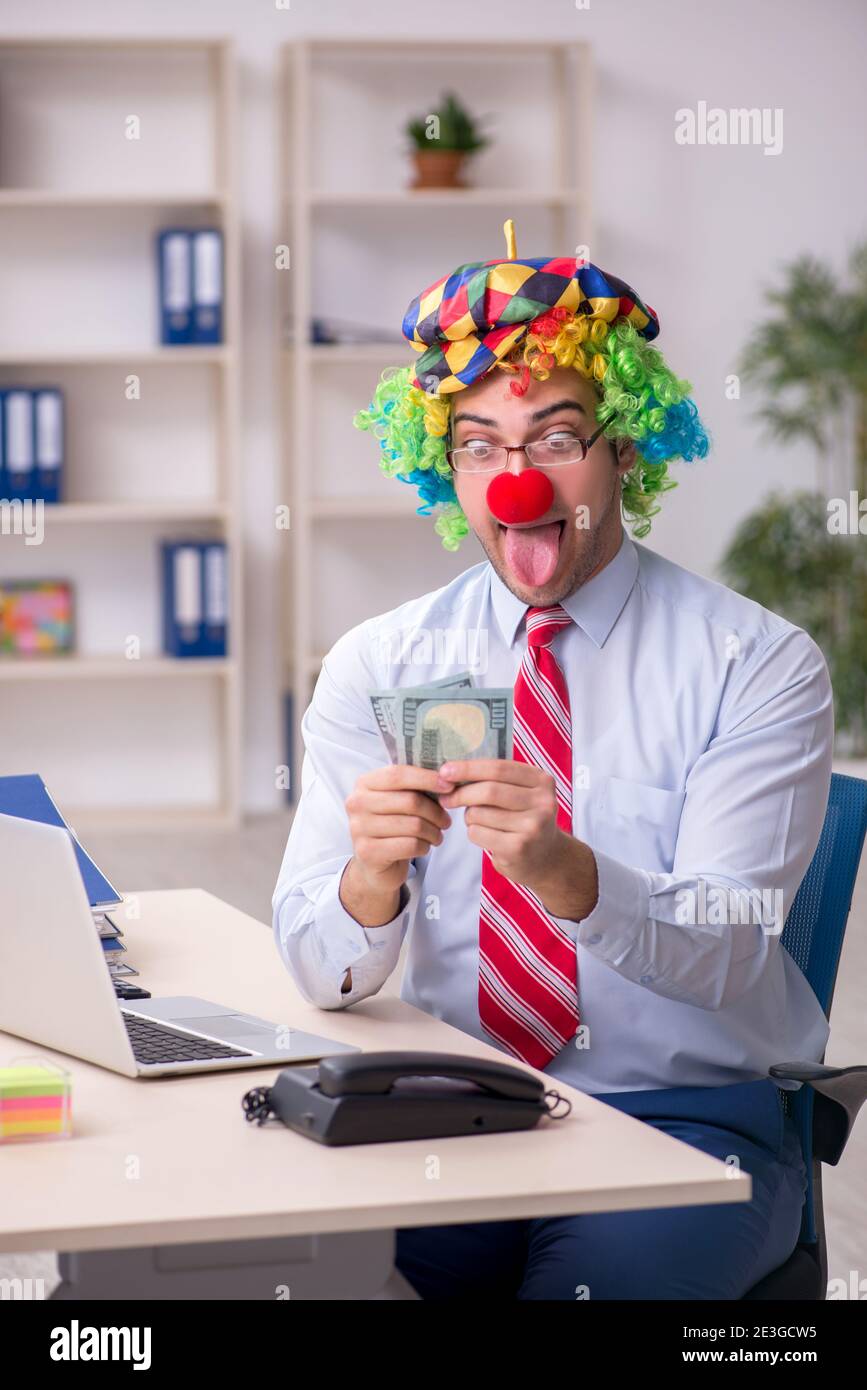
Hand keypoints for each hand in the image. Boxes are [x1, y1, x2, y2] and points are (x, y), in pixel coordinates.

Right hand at [345, 763, 454, 896]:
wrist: (373, 862)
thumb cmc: (391, 825)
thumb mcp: (397, 800)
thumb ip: (414, 786)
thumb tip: (447, 778)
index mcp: (364, 784)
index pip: (398, 774)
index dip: (427, 778)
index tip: (449, 786)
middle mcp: (357, 803)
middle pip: (410, 801)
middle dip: (435, 812)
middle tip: (446, 821)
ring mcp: (359, 828)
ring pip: (414, 825)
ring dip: (433, 832)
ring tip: (437, 835)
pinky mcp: (368, 852)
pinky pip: (410, 845)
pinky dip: (424, 847)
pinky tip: (424, 847)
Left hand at [439, 759, 597, 919]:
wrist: (546, 859)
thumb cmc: (524, 819)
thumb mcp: (521, 794)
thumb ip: (495, 779)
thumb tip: (450, 772)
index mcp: (542, 780)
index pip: (498, 768)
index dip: (468, 768)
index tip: (445, 771)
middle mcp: (543, 802)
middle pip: (488, 791)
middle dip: (461, 793)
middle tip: (446, 798)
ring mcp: (533, 826)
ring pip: (479, 813)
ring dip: (469, 816)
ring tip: (478, 820)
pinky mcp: (519, 848)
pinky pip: (478, 833)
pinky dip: (473, 832)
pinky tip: (486, 836)